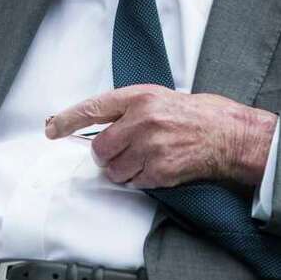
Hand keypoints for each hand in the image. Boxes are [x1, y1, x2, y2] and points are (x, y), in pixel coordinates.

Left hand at [45, 86, 276, 188]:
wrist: (229, 134)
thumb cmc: (197, 115)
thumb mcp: (161, 98)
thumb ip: (130, 110)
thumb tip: (100, 129)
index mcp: (141, 96)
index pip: (94, 107)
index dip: (68, 120)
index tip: (51, 129)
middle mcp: (142, 120)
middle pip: (100, 148)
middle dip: (106, 156)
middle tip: (123, 153)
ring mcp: (151, 146)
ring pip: (114, 170)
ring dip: (123, 171)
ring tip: (145, 160)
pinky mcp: (160, 170)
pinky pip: (134, 182)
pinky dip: (140, 180)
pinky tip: (158, 167)